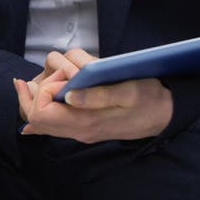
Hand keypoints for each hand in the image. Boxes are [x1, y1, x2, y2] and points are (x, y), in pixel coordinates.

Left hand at [15, 48, 173, 142]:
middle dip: (34, 90)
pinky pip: (55, 117)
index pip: (41, 112)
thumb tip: (67, 94)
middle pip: (33, 117)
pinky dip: (48, 101)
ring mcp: (80, 127)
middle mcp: (78, 129)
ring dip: (47, 88)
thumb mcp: (128, 92)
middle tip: (54, 70)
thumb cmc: (150, 100)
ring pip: (42, 116)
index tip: (68, 72)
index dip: (46, 88)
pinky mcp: (86, 121)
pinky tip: (50, 88)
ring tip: (66, 70)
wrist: (165, 115)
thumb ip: (98, 95)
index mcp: (86, 122)